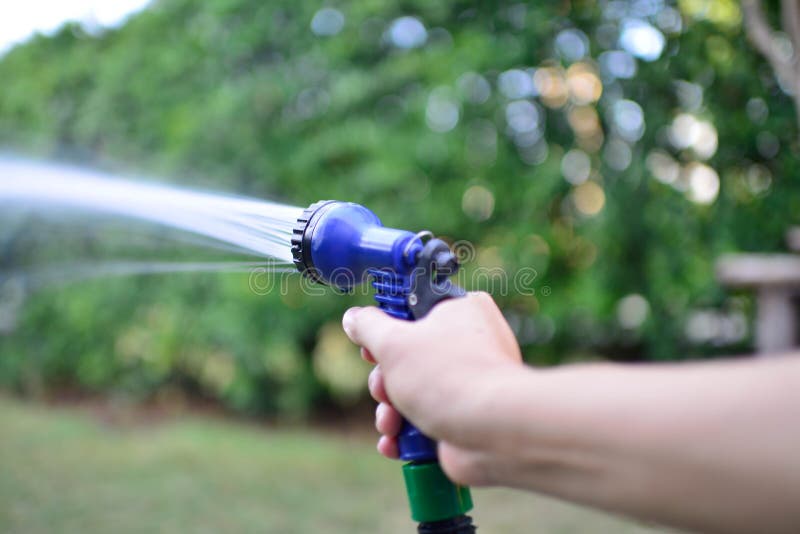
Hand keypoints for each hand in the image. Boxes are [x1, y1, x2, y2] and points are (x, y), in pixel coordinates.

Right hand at [342, 291, 523, 483]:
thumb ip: (368, 327)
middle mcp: (469, 343)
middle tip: (384, 390)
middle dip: (385, 382)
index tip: (370, 348)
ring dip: (390, 412)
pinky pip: (426, 420)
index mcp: (460, 310)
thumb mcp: (393, 343)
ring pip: (412, 393)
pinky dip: (407, 434)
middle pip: (406, 358)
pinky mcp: (466, 417)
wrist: (492, 432)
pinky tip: (395, 444)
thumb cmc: (449, 377)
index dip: (385, 331)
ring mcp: (469, 382)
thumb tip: (353, 318)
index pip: (413, 311)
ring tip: (390, 424)